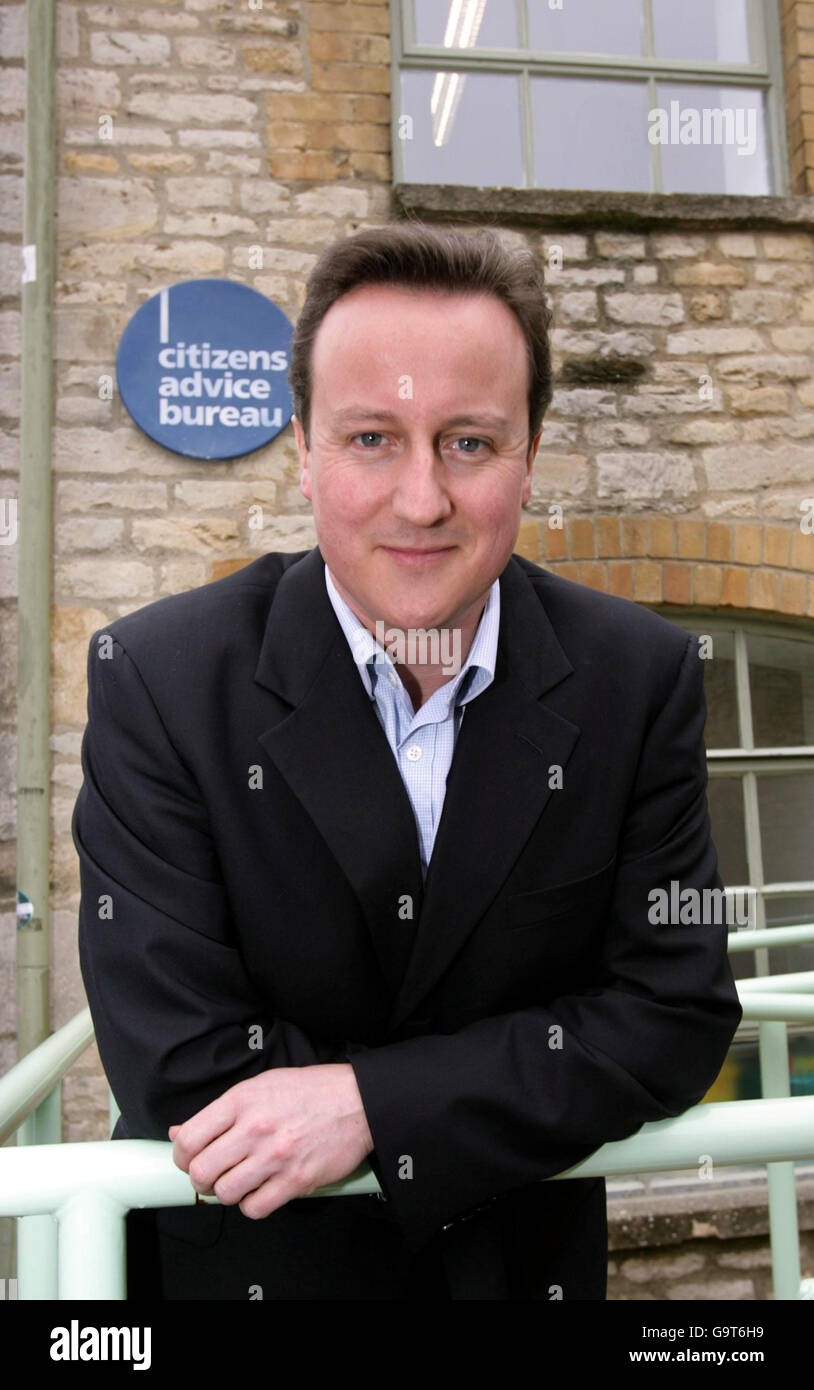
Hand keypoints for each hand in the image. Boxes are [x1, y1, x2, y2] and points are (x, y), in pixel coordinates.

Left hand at [168, 1063, 374, 1218]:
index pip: (189, 1138)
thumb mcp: (260, 1086)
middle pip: (201, 1170)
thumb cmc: (310, 1091)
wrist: (357, 1101)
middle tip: (212, 1174)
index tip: (187, 1159)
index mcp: (242, 1100)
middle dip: (200, 1178)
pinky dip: (252, 1204)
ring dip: (226, 1192)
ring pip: (225, 1193)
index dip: (181, 1155)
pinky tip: (259, 1190)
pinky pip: (255, 1208)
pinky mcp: (296, 1180)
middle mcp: (255, 1128)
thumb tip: (179, 1132)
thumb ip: (220, 1111)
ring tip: (239, 1181)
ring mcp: (276, 1156)